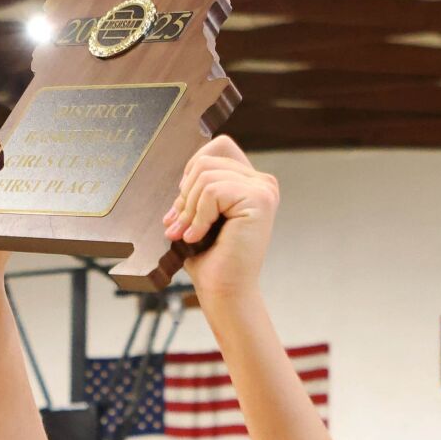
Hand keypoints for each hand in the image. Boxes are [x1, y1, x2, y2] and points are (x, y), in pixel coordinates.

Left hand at [162, 135, 278, 302]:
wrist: (224, 292)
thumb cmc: (210, 259)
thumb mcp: (198, 215)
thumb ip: (197, 189)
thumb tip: (182, 176)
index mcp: (250, 182)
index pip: (218, 147)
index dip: (192, 169)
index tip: (183, 205)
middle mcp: (262, 182)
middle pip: (206, 161)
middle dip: (184, 195)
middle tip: (176, 226)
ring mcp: (264, 189)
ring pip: (205, 175)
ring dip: (189, 210)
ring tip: (186, 235)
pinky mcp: (259, 199)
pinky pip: (213, 191)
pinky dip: (198, 216)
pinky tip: (196, 237)